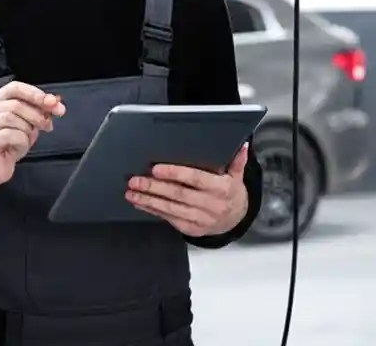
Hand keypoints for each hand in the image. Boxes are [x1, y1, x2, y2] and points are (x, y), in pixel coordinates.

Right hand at [0, 80, 65, 186]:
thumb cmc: (10, 143)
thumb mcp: (29, 124)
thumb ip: (41, 110)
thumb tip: (56, 101)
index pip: (15, 88)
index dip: (35, 93)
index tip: (52, 102)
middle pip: (16, 104)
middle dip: (37, 114)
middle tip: (48, 125)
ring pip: (11, 118)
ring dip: (27, 129)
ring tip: (28, 138)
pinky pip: (9, 134)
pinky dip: (21, 141)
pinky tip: (20, 147)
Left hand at [126, 144, 250, 237]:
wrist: (234, 220)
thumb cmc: (230, 193)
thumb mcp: (236, 176)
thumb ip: (237, 161)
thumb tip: (243, 145)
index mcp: (221, 188)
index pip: (195, 179)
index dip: (175, 173)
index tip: (156, 169)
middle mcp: (211, 205)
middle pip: (178, 195)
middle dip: (154, 187)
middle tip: (135, 180)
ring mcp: (200, 219)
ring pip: (170, 209)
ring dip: (148, 201)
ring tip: (132, 193)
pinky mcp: (191, 229)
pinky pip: (169, 219)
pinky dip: (153, 210)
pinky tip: (140, 203)